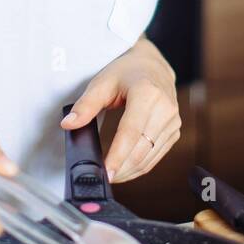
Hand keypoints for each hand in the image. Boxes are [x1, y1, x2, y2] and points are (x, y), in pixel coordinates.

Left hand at [59, 37, 179, 183]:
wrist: (153, 66)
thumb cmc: (126, 72)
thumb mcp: (102, 82)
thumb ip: (85, 105)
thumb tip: (68, 124)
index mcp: (147, 94)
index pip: (131, 132)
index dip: (118, 155)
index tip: (106, 172)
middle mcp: (165, 108)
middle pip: (141, 149)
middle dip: (121, 168)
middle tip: (102, 177)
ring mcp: (173, 121)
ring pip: (150, 157)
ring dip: (130, 171)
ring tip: (111, 175)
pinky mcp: (174, 131)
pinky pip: (157, 155)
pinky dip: (141, 166)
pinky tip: (125, 168)